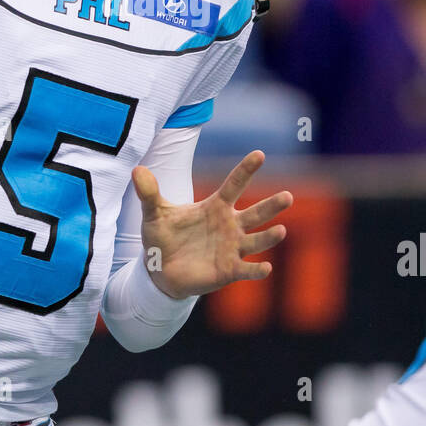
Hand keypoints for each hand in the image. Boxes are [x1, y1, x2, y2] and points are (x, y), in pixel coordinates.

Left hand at [133, 150, 291, 300]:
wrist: (160, 270)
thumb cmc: (163, 237)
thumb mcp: (155, 214)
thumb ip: (149, 193)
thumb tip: (137, 170)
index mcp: (215, 207)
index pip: (234, 184)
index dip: (246, 170)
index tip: (260, 154)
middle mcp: (229, 225)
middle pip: (255, 212)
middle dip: (271, 205)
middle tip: (288, 196)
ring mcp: (231, 248)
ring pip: (256, 240)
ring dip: (269, 236)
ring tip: (280, 230)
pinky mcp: (229, 270)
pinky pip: (246, 270)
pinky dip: (256, 270)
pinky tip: (266, 267)